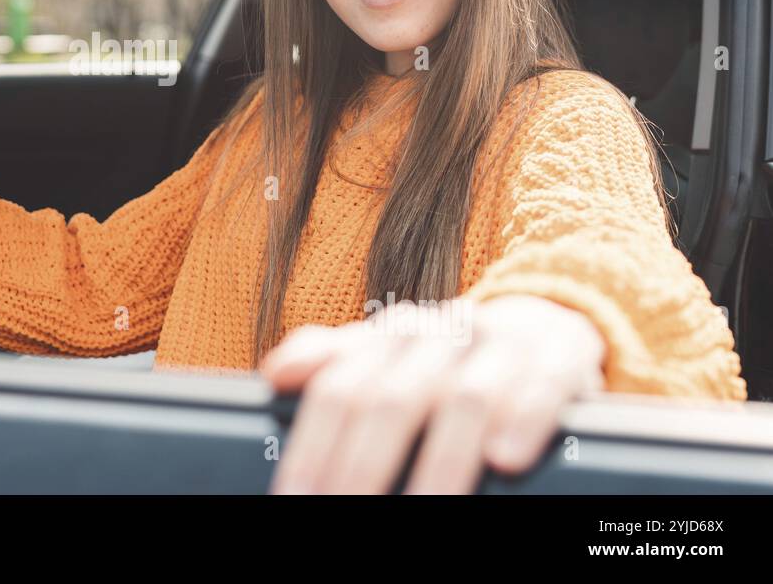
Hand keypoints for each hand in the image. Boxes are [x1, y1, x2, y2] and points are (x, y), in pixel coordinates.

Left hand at [260, 294, 606, 493]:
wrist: (547, 316)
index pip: (339, 390)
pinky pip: (541, 385)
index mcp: (390, 334)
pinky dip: (522, 420)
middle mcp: (439, 334)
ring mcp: (498, 343)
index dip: (312, 448)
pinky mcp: (558, 356)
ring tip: (424, 511)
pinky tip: (503, 460)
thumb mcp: (390, 351)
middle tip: (345, 513)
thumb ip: (332, 359)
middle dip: (363, 467)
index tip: (296, 499)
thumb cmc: (452, 354)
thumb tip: (274, 372)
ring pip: (463, 399)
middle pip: (390, 399)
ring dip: (441, 463)